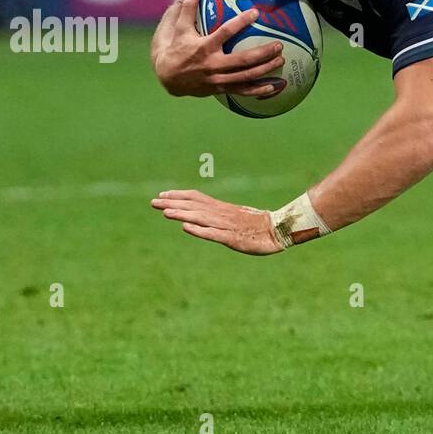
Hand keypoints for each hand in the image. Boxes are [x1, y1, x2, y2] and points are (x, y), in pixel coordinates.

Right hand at [150, 0, 286, 97]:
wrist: (166, 77)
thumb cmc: (172, 47)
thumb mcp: (176, 27)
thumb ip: (187, 8)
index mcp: (203, 47)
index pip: (225, 33)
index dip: (241, 22)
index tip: (256, 13)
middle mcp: (213, 65)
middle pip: (243, 60)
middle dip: (263, 53)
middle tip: (279, 45)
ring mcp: (218, 79)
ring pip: (246, 76)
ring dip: (265, 69)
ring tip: (281, 60)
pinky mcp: (220, 89)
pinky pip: (242, 91)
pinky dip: (259, 90)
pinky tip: (274, 86)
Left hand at [150, 189, 282, 254]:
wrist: (279, 230)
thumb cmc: (258, 224)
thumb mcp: (236, 216)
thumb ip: (218, 215)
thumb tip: (203, 216)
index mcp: (222, 208)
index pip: (197, 198)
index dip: (178, 196)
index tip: (162, 195)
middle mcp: (222, 214)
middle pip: (194, 206)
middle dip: (173, 204)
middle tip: (153, 202)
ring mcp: (227, 226)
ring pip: (201, 218)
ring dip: (183, 215)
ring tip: (165, 213)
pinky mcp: (233, 238)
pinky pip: (214, 234)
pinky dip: (200, 230)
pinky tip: (187, 228)